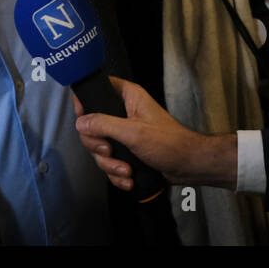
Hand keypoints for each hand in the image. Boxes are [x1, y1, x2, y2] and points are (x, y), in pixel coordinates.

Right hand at [73, 77, 234, 189]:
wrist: (188, 167)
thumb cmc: (170, 143)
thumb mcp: (133, 132)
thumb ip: (104, 125)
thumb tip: (81, 122)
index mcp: (127, 97)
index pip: (97, 89)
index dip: (85, 104)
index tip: (84, 121)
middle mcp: (123, 113)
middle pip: (92, 126)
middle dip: (99, 147)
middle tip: (109, 151)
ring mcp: (124, 134)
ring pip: (100, 148)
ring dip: (110, 165)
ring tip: (126, 171)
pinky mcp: (126, 152)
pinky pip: (110, 162)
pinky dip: (117, 174)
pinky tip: (129, 178)